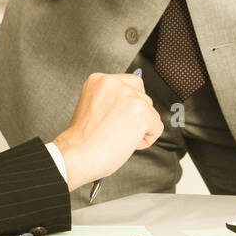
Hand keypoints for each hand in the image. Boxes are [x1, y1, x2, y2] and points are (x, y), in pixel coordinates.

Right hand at [53, 73, 163, 190]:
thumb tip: (129, 105)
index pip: (130, 84)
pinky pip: (157, 127)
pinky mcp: (141, 112)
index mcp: (99, 80)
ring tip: (119, 137)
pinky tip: (128, 142)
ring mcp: (129, 97)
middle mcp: (115, 84)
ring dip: (140, 128)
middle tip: (117, 129)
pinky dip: (146, 140)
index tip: (118, 117)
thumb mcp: (92, 107)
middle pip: (143, 97)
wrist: (77, 154)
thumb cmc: (81, 140)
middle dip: (135, 116)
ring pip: (151, 112)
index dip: (127, 105)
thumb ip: (111, 100)